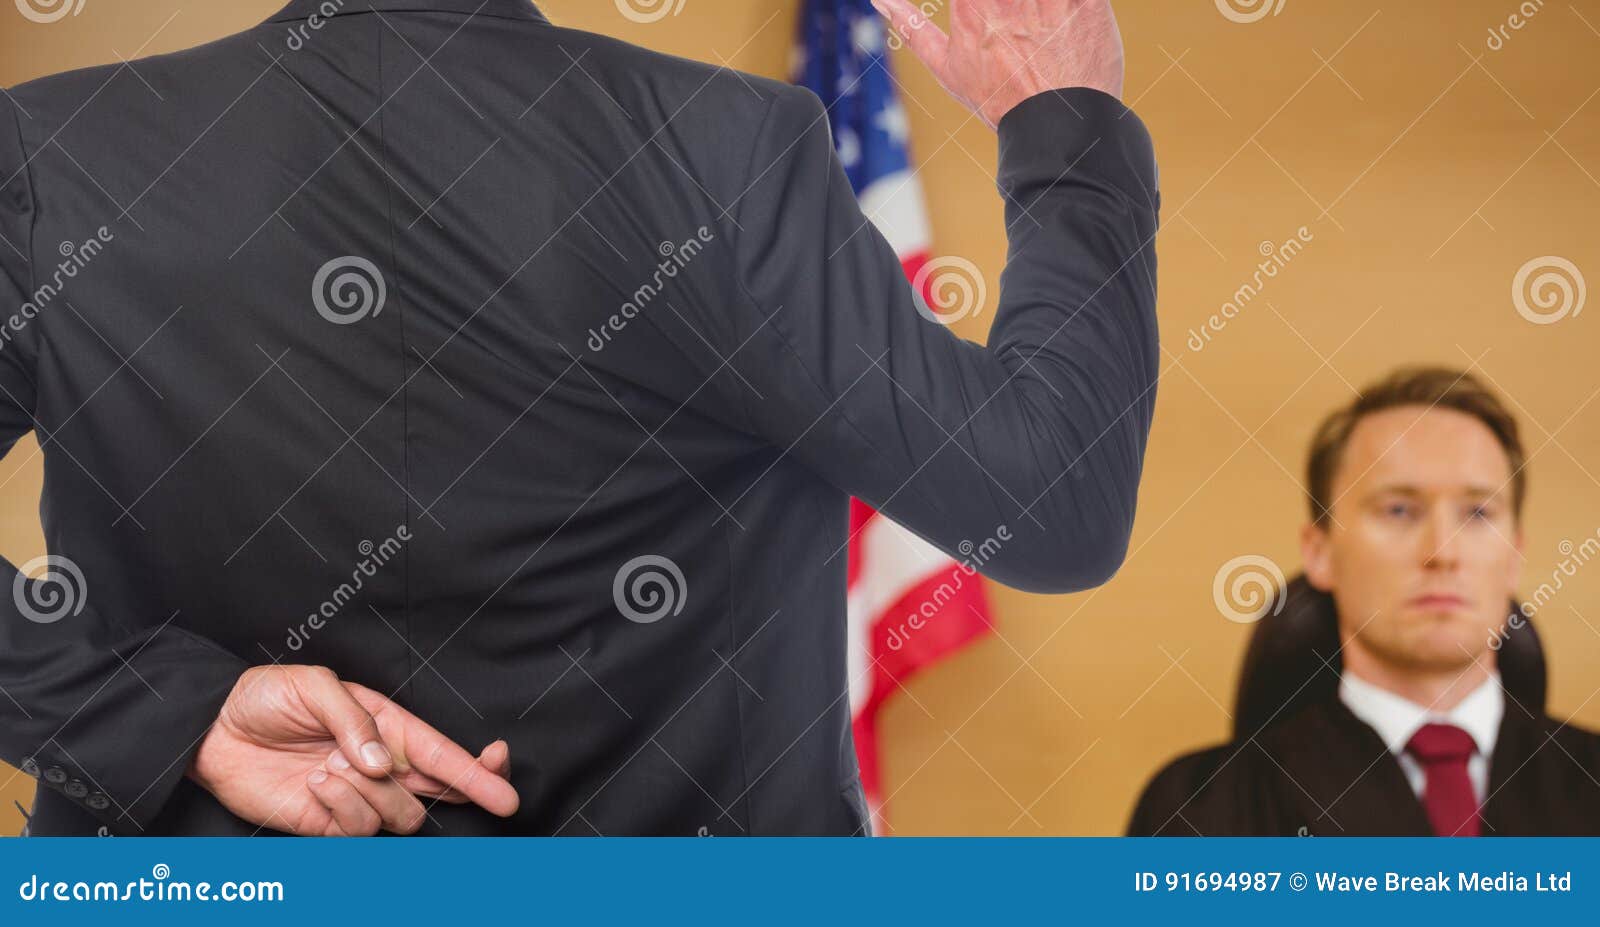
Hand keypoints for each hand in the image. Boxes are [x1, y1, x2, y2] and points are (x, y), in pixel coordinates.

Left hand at [187, 665, 519, 835]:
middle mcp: (379, 765)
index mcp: (386, 726)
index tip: (502, 766)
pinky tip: (318, 782)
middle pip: (442, 788)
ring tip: (331, 765)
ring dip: (372, 793)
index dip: (478, 763)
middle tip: (501, 800)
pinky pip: (357, 830)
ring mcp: (355, 797)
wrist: (212, 729)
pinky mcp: (327, 824)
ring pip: (401, 816)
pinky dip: (342, 805)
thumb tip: (384, 764)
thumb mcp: (315, 685)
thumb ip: (356, 722)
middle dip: (475, 791)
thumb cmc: (265, 697)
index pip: (443, 749)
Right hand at [871, 0, 1124, 127]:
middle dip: (1010, 6)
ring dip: (1035, 8)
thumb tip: (880, 0)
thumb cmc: (1001, 100)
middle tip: (1012, 27)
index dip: (974, 2)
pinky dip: (1072, 6)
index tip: (981, 12)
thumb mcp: (948, 68)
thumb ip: (912, 28)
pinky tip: (1057, 23)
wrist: (1057, 128)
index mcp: (970, 2)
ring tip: (1034, 28)